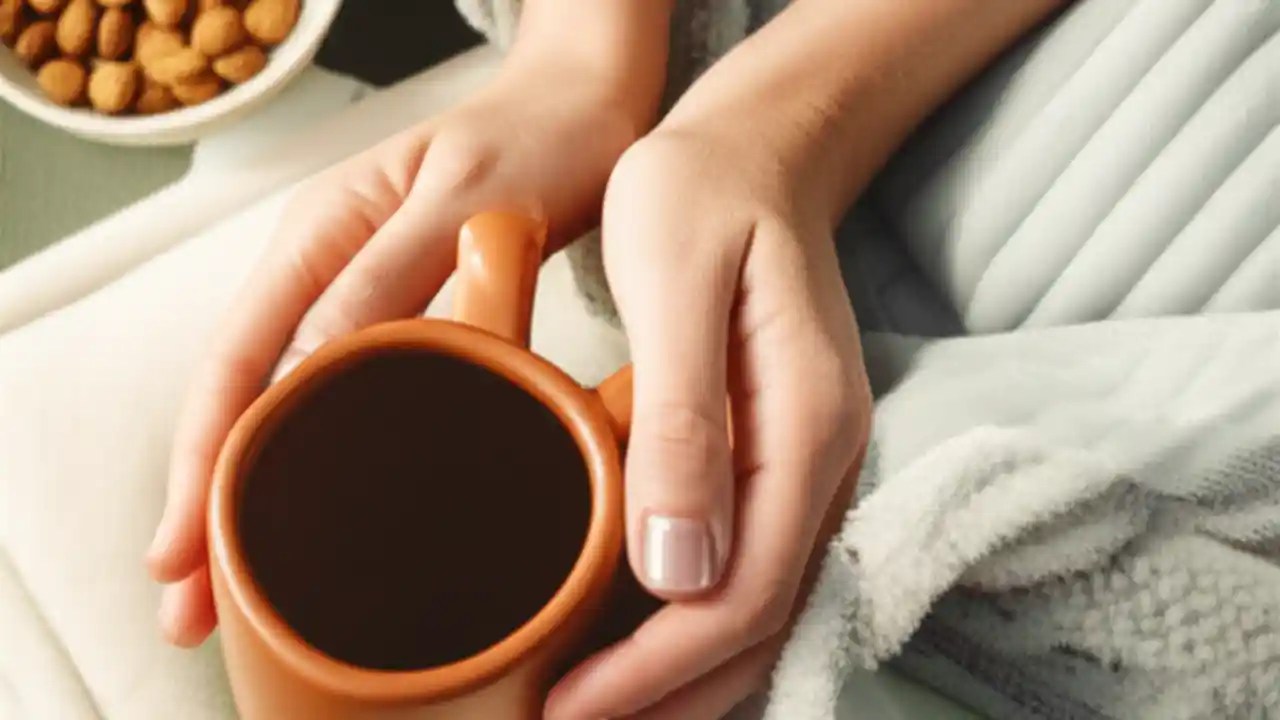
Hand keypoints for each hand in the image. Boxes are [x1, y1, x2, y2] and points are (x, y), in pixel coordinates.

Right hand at [145, 55, 649, 646]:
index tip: (184, 552)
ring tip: (230, 591)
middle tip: (191, 609)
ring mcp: (355, 297)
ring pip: (280, 408)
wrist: (591, 110)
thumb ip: (387, 278)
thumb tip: (305, 374)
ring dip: (253, 496)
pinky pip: (335, 400)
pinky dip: (312, 464)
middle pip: (242, 399)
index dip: (206, 464)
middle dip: (210, 504)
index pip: (238, 364)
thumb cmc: (540, 140)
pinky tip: (307, 516)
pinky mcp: (398, 320)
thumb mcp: (466, 199)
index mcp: (321, 234)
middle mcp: (322, 270)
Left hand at [545, 103, 872, 718]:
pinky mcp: (776, 460)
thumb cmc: (701, 193)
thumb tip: (679, 569)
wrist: (755, 148)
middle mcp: (822, 463)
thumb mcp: (677, 281)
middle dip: (665, 697)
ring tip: (588, 708)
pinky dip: (691, 628)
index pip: (743, 592)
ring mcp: (806, 466)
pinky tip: (628, 639)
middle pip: (759, 626)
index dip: (655, 668)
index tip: (566, 705)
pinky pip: (747, 570)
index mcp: (805, 426)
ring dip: (678, 678)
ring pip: (758, 613)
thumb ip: (684, 420)